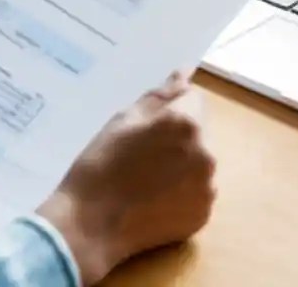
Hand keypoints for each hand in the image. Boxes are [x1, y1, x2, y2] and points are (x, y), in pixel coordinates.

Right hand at [37, 73, 216, 284]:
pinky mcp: (203, 213)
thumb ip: (160, 95)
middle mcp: (206, 153)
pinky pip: (198, 191)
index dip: (170, 108)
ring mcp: (208, 186)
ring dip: (183, 163)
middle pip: (199, 130)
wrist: (89, 224)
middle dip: (179, 135)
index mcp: (186, 123)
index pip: (193, 98)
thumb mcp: (123, 119)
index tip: (148, 126)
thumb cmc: (100, 165)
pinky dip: (183, 191)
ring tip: (148, 178)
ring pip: (200, 161)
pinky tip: (155, 198)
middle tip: (143, 153)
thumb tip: (184, 73)